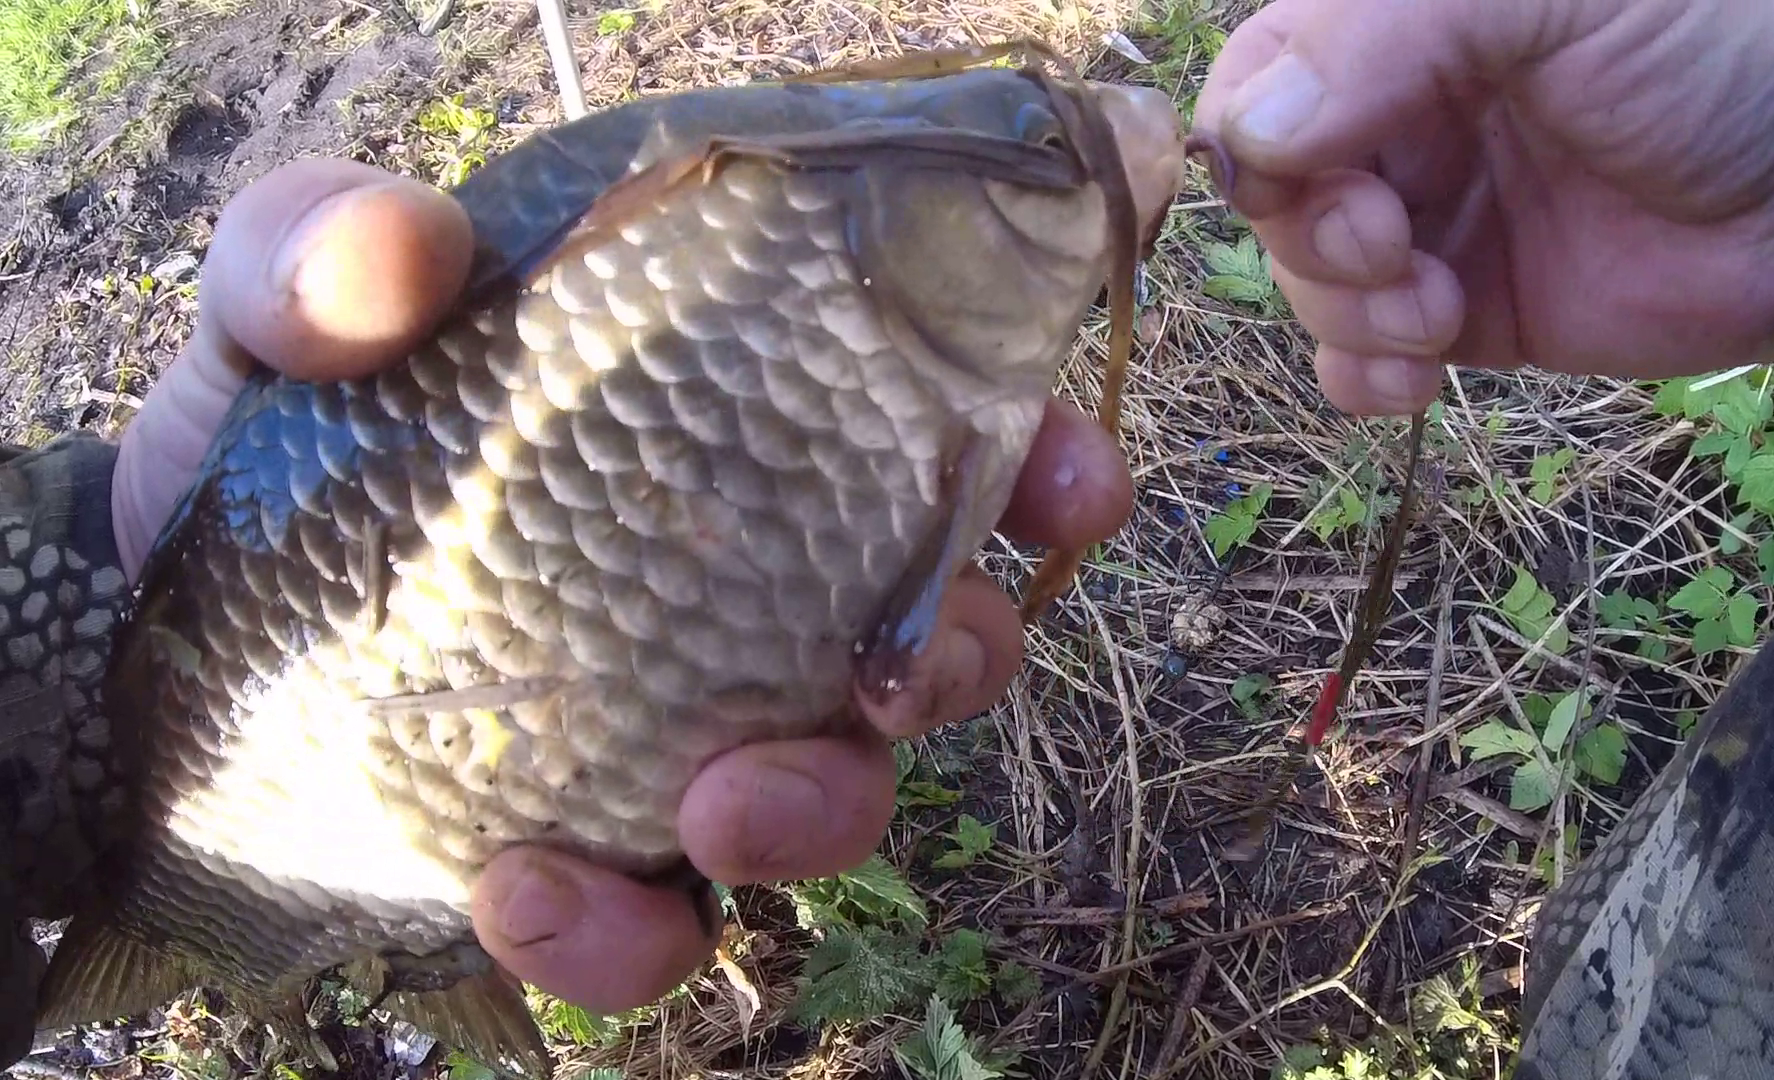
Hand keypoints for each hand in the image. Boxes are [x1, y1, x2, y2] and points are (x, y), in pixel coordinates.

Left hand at [106, 159, 1131, 1014]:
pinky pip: (665, 930)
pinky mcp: (597, 852)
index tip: (1071, 481)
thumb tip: (398, 257)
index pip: (941, 435)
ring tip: (711, 812)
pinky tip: (527, 890)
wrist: (164, 615)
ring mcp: (684, 729)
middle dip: (958, 663)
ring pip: (837, 793)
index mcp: (731, 432)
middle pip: (935, 634)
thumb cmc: (274, 432)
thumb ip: (319, 248)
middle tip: (884, 679)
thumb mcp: (277, 306)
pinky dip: (626, 936)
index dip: (1042, 458)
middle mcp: (747, 585)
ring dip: (817, 811)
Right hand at [1191, 0, 1773, 415]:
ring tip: (1439, 310)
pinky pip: (1356, 358)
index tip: (1297, 174)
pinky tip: (1417, 377)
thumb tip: (1252, 135)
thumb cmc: (1707, 58)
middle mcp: (1399, 122)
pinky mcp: (1460, 315)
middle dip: (1312, 234)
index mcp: (1401, 29)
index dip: (1252, 137)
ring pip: (1306, 279)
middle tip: (1390, 245)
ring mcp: (1426, 222)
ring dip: (1348, 311)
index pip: (1259, 77)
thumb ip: (1389, 31)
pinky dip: (1362, 375)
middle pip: (1270, 193)